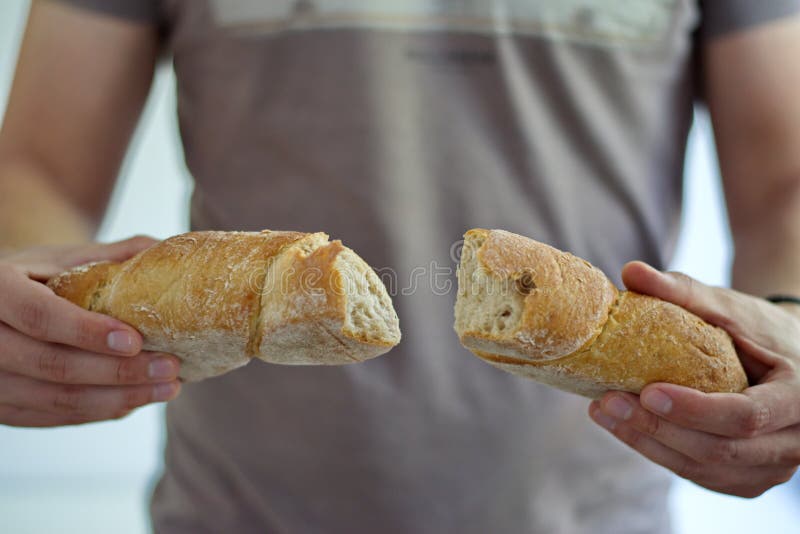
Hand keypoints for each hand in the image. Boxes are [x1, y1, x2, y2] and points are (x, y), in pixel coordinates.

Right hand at [0, 236, 180, 426]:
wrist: (2, 303)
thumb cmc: (42, 275)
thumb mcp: (67, 257)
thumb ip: (114, 255)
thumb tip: (169, 250)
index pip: (37, 316)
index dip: (86, 332)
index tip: (135, 340)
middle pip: (51, 365)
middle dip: (118, 372)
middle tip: (170, 367)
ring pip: (56, 399)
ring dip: (119, 398)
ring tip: (168, 388)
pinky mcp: (4, 408)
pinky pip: (55, 417)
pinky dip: (101, 410)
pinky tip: (139, 399)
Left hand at [589, 262, 799, 497]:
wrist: (787, 358)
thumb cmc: (757, 328)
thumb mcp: (727, 306)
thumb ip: (683, 292)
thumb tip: (630, 271)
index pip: (746, 417)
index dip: (695, 410)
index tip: (647, 392)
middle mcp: (793, 442)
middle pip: (719, 450)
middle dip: (657, 429)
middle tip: (606, 402)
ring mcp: (772, 467)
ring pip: (705, 469)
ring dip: (648, 444)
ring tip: (603, 412)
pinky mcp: (747, 478)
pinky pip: (700, 475)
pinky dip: (658, 452)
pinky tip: (623, 427)